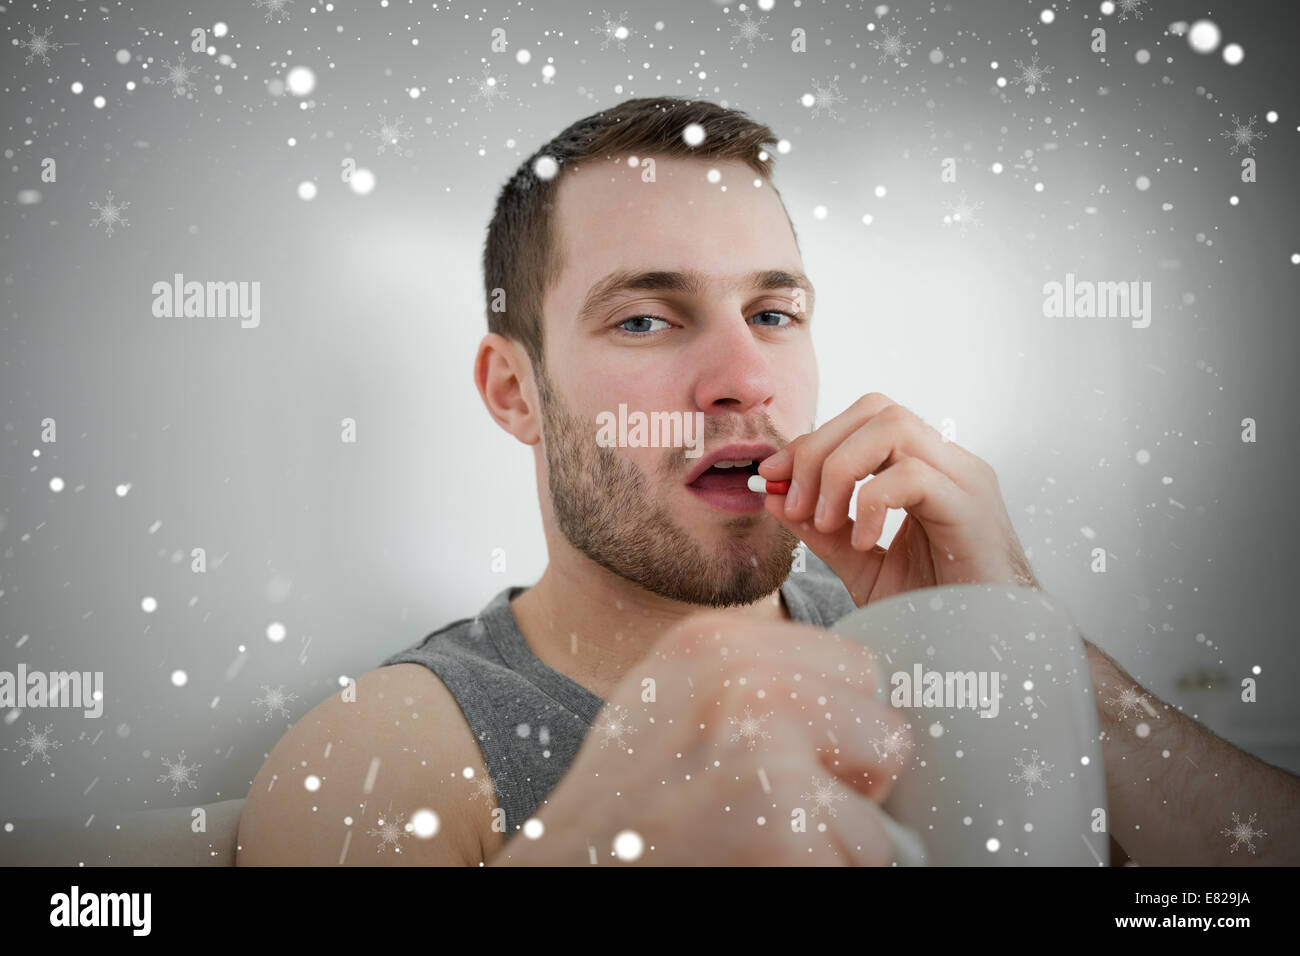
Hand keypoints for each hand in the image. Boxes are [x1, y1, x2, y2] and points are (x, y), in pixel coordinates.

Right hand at [489, 613, 909, 865]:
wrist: (571, 869)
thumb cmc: (619, 799)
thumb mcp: (667, 696)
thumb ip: (750, 677)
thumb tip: (852, 693)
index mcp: (716, 644)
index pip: (856, 667)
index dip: (839, 725)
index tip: (794, 756)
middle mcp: (745, 688)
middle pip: (884, 732)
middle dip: (852, 785)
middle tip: (782, 810)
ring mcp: (767, 762)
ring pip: (877, 818)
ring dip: (832, 848)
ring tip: (757, 843)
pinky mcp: (783, 836)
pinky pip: (859, 867)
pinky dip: (819, 878)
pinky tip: (757, 868)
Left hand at [757, 392, 1038, 606]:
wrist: (987, 653)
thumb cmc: (932, 611)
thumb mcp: (862, 565)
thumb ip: (822, 531)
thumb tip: (772, 495)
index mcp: (926, 470)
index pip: (863, 422)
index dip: (810, 443)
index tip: (771, 479)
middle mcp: (949, 464)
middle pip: (876, 409)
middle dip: (818, 448)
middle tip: (793, 503)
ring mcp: (965, 480)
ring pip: (893, 426)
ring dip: (840, 469)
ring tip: (825, 521)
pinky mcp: (972, 506)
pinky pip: (912, 475)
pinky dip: (872, 502)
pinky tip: (864, 542)